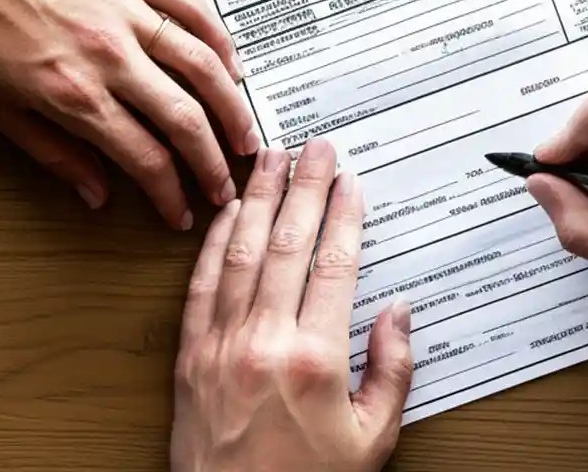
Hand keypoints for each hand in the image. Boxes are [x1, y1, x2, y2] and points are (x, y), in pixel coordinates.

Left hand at [0, 0, 256, 228]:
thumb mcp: (0, 110)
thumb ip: (56, 156)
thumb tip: (98, 196)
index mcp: (75, 95)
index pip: (146, 158)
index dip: (171, 194)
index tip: (181, 213)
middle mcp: (109, 56)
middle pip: (185, 120)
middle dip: (215, 163)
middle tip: (226, 186)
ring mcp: (126, 12)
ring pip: (202, 66)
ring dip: (233, 107)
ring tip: (246, 135)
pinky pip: (191, 8)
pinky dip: (220, 39)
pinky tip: (233, 66)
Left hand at [171, 139, 413, 471]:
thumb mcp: (373, 439)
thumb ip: (393, 370)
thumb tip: (398, 313)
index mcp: (315, 360)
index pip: (333, 264)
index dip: (344, 214)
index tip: (350, 180)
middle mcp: (263, 342)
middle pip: (287, 243)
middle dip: (303, 186)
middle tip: (314, 147)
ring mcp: (220, 346)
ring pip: (240, 252)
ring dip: (256, 198)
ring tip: (268, 159)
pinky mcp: (189, 358)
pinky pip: (200, 285)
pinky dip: (212, 243)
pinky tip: (225, 214)